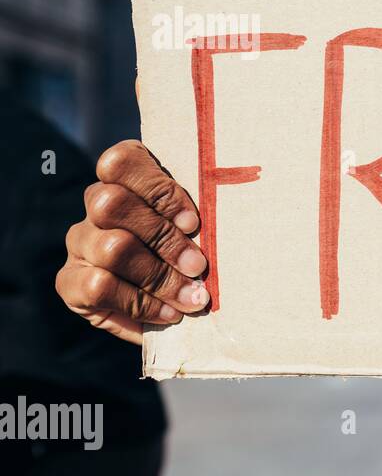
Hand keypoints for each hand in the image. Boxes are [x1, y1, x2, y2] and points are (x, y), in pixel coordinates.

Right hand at [56, 140, 208, 344]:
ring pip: (111, 248)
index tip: (193, 222)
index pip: (120, 163)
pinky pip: (98, 287)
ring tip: (192, 297)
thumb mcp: (197, 227)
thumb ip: (196, 221)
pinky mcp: (69, 281)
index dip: (157, 190)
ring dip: (160, 277)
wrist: (168, 300)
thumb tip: (218, 232)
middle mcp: (95, 204)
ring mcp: (80, 241)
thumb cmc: (192, 249)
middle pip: (112, 204)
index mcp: (124, 178)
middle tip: (199, 266)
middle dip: (164, 239)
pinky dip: (141, 303)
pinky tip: (169, 313)